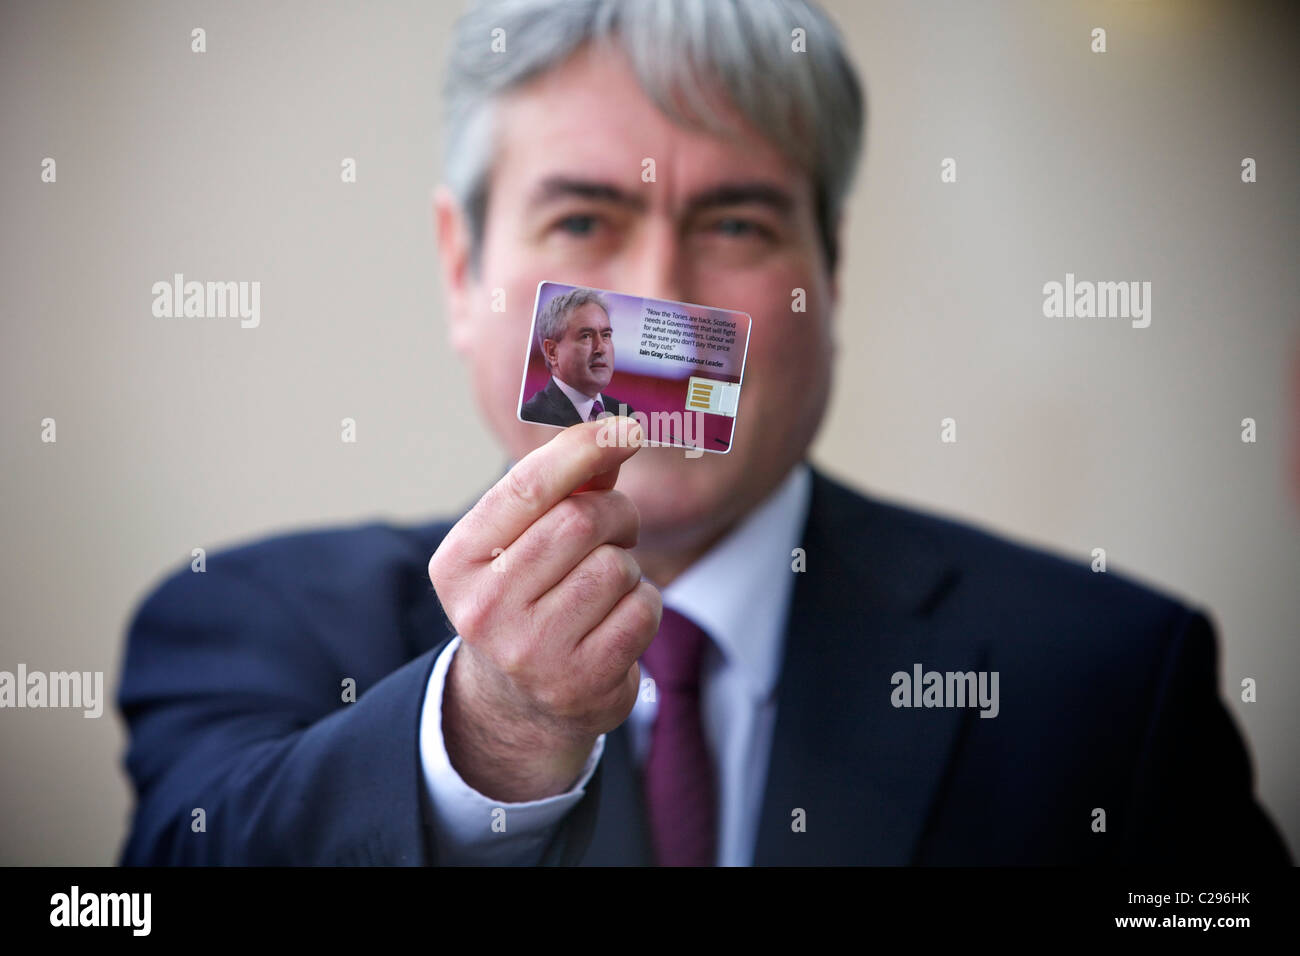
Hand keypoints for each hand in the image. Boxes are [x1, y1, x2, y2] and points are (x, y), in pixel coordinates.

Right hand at [428, 418, 660, 801]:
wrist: (520, 704)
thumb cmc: (527, 599)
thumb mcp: (522, 544)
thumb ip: (563, 490)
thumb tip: (613, 433)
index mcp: (458, 563)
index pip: (526, 488)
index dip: (581, 450)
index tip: (624, 428)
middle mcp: (485, 610)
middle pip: (580, 522)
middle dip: (616, 514)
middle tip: (619, 528)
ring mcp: (531, 652)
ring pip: (617, 567)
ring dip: (627, 567)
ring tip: (604, 587)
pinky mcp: (581, 683)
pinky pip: (642, 610)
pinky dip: (644, 605)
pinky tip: (616, 620)